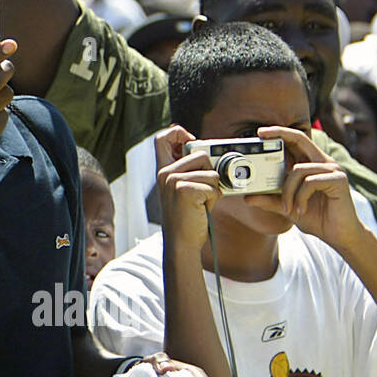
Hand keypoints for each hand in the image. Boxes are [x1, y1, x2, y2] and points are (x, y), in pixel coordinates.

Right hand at [155, 125, 220, 259]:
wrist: (181, 242)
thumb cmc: (187, 217)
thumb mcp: (184, 189)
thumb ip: (191, 171)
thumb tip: (212, 155)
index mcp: (162, 169)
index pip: (164, 137)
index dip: (180, 133)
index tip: (192, 143)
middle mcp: (164, 172)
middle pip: (201, 154)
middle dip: (210, 173)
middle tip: (202, 191)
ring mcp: (172, 180)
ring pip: (211, 172)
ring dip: (213, 189)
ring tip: (201, 203)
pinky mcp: (184, 190)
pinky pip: (214, 186)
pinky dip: (214, 199)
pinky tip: (202, 208)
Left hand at [244, 126, 363, 251]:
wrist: (339, 236)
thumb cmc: (317, 218)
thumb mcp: (288, 207)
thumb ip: (270, 200)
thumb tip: (247, 198)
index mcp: (312, 165)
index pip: (296, 142)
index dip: (280, 133)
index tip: (260, 132)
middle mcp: (323, 163)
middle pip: (300, 139)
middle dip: (279, 134)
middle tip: (260, 135)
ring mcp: (332, 169)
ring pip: (298, 170)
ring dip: (287, 192)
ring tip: (288, 208)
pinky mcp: (338, 180)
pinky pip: (309, 182)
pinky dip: (300, 197)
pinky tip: (301, 210)